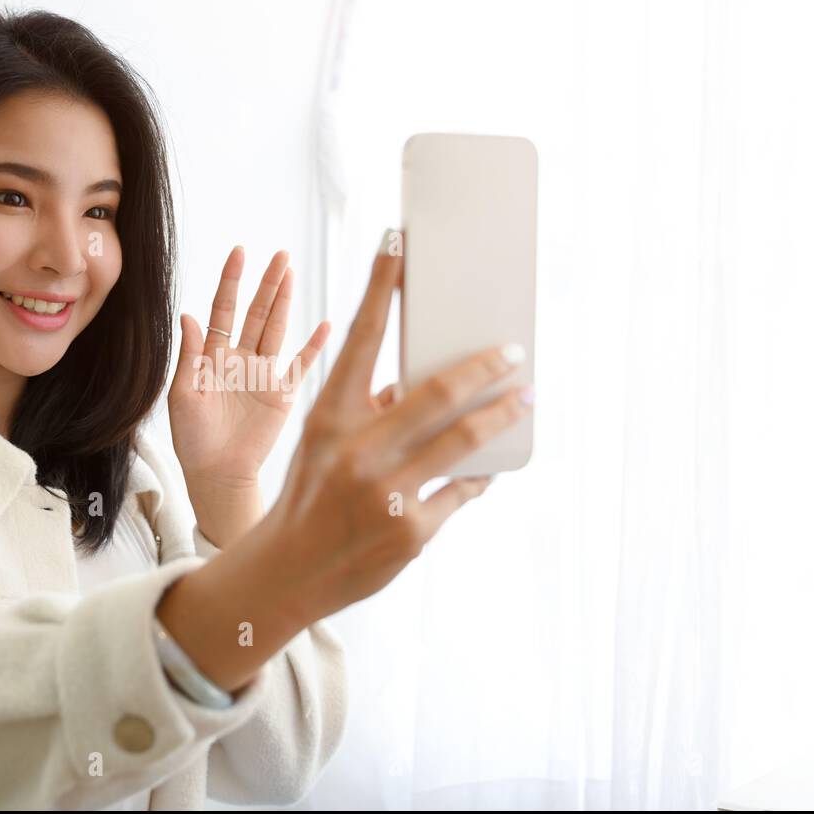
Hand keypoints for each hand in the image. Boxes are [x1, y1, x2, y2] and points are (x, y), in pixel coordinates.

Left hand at [169, 245, 330, 545]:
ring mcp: (263, 374)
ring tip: (292, 273)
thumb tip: (188, 315)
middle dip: (267, 283)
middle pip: (257, 313)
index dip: (231, 282)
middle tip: (280, 255)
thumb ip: (189, 356)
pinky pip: (300, 365)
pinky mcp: (282, 394)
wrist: (217, 474)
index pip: (224, 310)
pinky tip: (324, 325)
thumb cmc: (193, 439)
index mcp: (213, 357)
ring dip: (285, 302)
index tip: (239, 253)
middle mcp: (241, 359)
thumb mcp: (182, 395)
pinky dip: (313, 346)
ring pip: (277, 329)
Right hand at [253, 231, 525, 623]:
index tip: (400, 243)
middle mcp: (358, 449)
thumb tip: (417, 386)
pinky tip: (490, 466)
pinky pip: (462, 489)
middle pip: (437, 390)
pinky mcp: (412, 530)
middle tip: (514, 352)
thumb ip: (366, 412)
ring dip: (502, 412)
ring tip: (525, 397)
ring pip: (464, 439)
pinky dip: (479, 475)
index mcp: (329, 417)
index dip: (380, 288)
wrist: (288, 571)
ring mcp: (386, 491)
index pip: (360, 339)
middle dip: (485, 364)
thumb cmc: (309, 496)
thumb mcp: (323, 445)